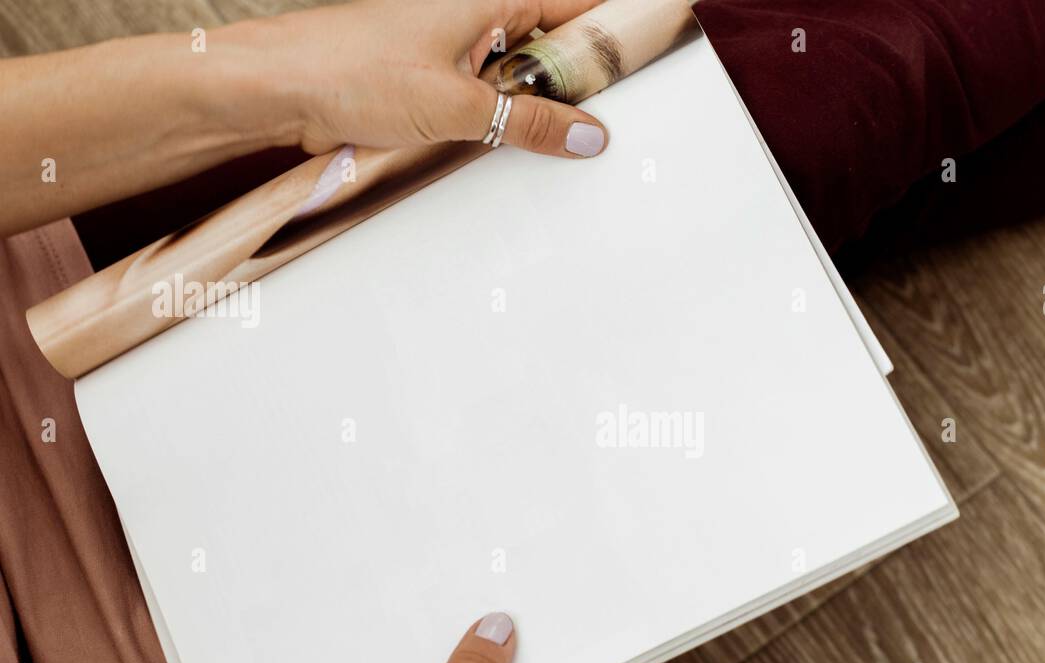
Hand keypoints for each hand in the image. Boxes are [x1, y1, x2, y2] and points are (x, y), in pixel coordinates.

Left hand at [231, 0, 610, 156]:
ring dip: (535, 110)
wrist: (276, 88)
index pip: (579, 4)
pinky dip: (502, 121)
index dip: (614, 35)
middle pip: (554, 44)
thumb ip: (529, 124)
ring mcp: (455, 45)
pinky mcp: (434, 77)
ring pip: (521, 76)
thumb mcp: (457, 105)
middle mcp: (477, 13)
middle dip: (578, 85)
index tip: (647, 66)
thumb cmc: (350, 70)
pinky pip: (488, 97)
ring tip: (557, 141)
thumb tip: (588, 136)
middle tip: (603, 126)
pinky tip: (508, 146)